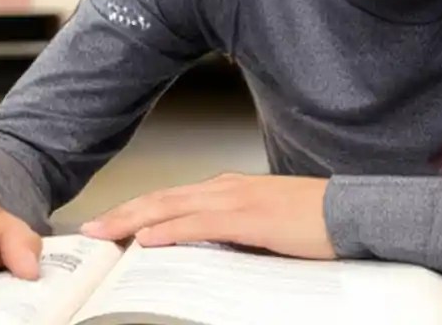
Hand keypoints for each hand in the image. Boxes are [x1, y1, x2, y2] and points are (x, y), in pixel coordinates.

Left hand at [79, 173, 334, 259]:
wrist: (351, 211)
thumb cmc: (313, 221)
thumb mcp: (263, 226)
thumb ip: (232, 233)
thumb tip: (203, 252)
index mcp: (228, 190)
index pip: (171, 199)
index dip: (137, 210)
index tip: (109, 224)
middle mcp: (226, 188)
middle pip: (162, 199)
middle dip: (123, 214)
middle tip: (91, 229)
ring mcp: (237, 200)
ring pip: (173, 208)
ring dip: (134, 220)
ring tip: (105, 233)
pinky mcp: (250, 218)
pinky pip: (201, 224)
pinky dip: (171, 229)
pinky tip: (149, 238)